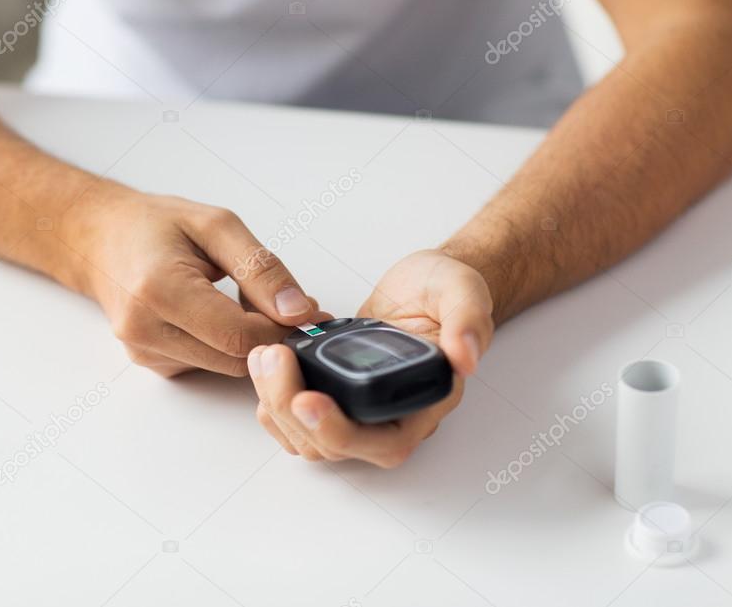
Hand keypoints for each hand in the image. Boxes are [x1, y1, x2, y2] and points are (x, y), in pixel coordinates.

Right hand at [65, 182, 316, 376]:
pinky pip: (206, 365)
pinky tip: (213, 314)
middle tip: (273, 299)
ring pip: (224, 367)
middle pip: (235, 359)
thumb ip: (261, 269)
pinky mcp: (148, 363)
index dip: (280, 329)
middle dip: (266, 334)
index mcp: (160, 291)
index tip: (301, 309)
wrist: (99, 237)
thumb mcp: (217, 226)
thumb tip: (298, 311)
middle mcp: (145, 329)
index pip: (239, 337)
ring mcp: (143, 351)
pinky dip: (222, 345)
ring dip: (245, 341)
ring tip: (236, 298)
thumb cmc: (154, 225)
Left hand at [248, 249, 493, 466]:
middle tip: (271, 362)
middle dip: (291, 409)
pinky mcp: (334, 396)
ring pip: (308, 438)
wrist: (425, 287)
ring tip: (263, 358)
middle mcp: (392, 418)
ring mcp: (360, 411)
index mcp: (425, 402)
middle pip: (334, 445)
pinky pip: (297, 421)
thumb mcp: (464, 292)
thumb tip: (465, 359)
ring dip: (275, 406)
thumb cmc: (445, 291)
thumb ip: (468, 321)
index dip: (339, 430)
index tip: (306, 398)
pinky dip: (272, 403)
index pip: (383, 443)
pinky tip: (263, 370)